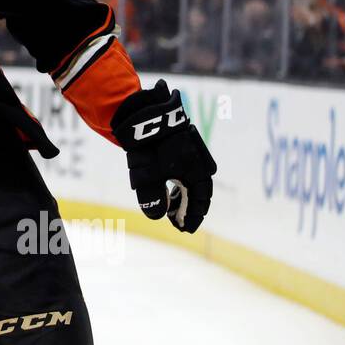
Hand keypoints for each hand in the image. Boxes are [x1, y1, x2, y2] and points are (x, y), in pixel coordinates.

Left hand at [110, 80, 215, 232]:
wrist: (143, 115)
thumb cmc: (148, 147)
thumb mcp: (148, 176)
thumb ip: (153, 198)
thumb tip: (157, 215)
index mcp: (197, 171)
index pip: (201, 200)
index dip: (193, 216)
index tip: (185, 229)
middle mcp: (198, 162)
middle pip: (197, 191)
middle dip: (189, 208)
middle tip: (177, 222)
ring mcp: (189, 154)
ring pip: (190, 180)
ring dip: (183, 197)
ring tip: (172, 210)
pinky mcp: (180, 148)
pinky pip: (183, 171)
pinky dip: (178, 183)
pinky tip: (169, 189)